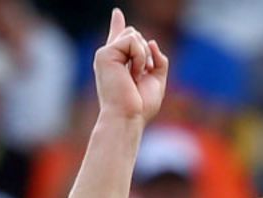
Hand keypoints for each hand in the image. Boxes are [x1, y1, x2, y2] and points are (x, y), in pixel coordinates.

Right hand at [94, 7, 167, 125]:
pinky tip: (133, 73)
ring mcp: (105, 55)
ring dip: (143, 55)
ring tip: (136, 76)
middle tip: (141, 75)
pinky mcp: (105, 54)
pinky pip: (132, 41)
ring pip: (133, 34)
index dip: (118, 26)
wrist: (127, 118)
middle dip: (146, 51)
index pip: (120, 40)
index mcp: (119, 65)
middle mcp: (110, 58)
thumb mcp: (156, 81)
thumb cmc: (139, 108)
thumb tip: (152, 41)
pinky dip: (139, 56)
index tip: (117, 13)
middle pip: (134, 33)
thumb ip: (158, 61)